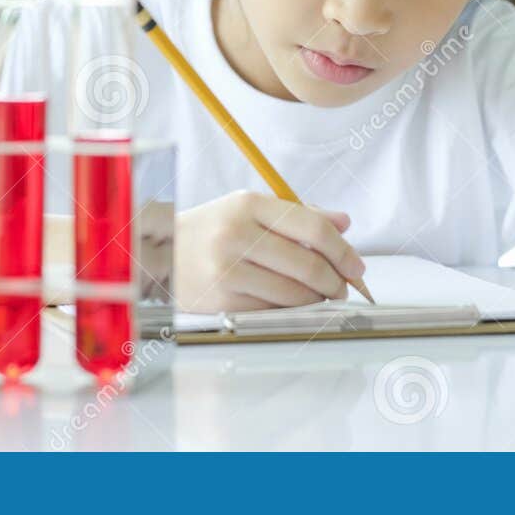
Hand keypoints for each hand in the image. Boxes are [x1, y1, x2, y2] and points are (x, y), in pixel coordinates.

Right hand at [174, 190, 365, 313]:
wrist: (159, 254)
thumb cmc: (212, 229)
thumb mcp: (249, 209)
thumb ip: (299, 214)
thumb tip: (344, 223)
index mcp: (248, 204)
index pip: (313, 227)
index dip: (343, 250)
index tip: (356, 264)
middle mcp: (237, 235)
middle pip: (308, 264)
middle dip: (336, 280)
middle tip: (343, 286)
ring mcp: (228, 270)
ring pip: (294, 293)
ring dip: (317, 299)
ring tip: (321, 295)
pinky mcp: (222, 301)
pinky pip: (272, 310)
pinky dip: (291, 310)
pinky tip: (292, 303)